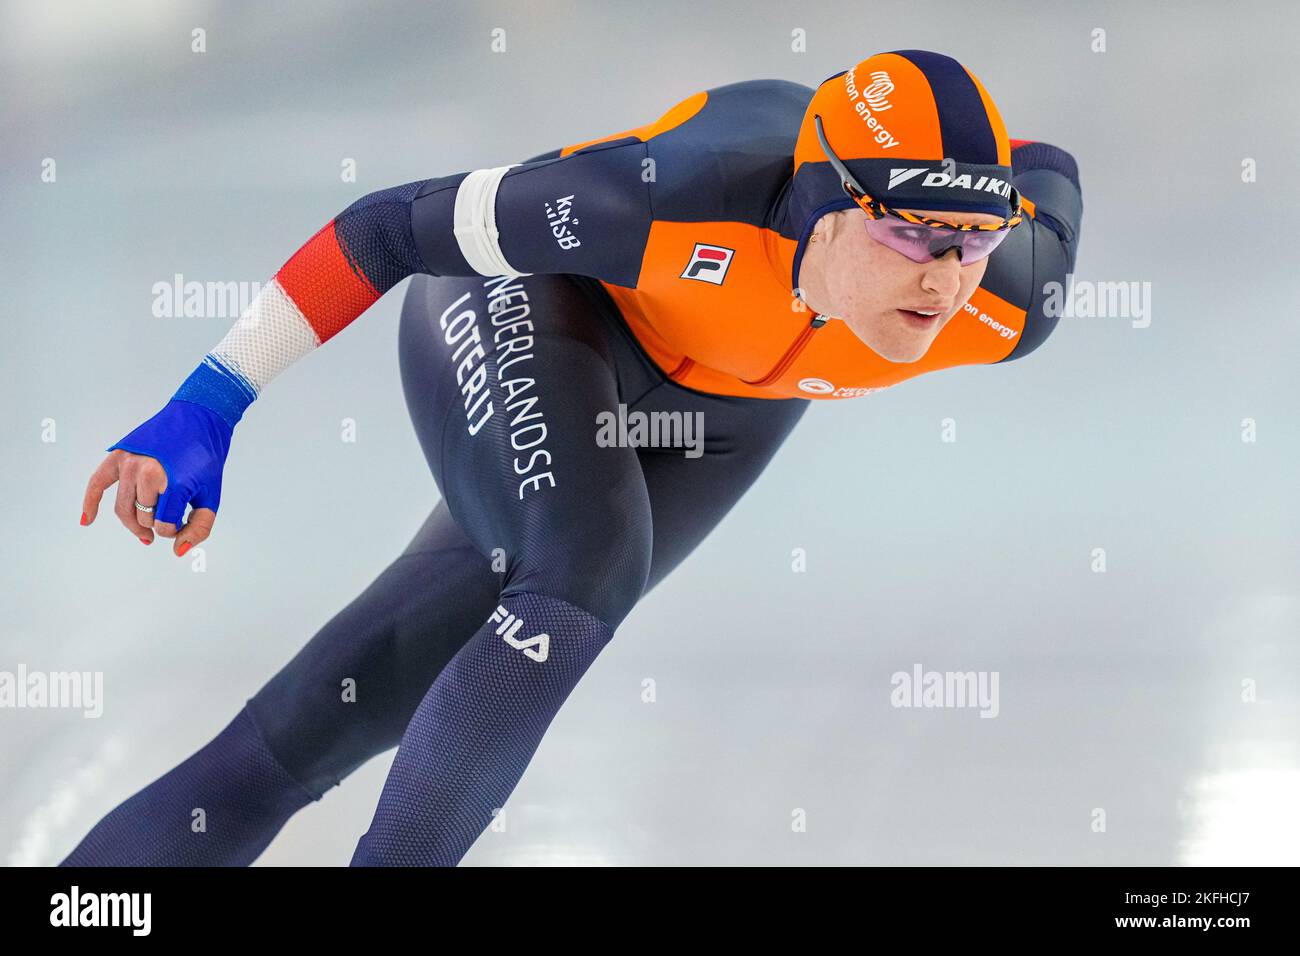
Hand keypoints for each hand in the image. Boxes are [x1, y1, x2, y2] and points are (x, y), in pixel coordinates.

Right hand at [81, 399, 233, 554]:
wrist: (198, 419)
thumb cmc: (206, 460)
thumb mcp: (212, 495)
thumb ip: (200, 528)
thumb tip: (178, 552)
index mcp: (174, 483)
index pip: (164, 526)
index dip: (175, 530)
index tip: (183, 521)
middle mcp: (149, 473)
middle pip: (143, 517)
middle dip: (155, 524)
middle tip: (165, 522)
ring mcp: (131, 463)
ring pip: (124, 508)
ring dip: (134, 522)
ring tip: (144, 531)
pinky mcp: (119, 455)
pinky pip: (97, 483)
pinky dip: (90, 503)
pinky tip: (87, 521)